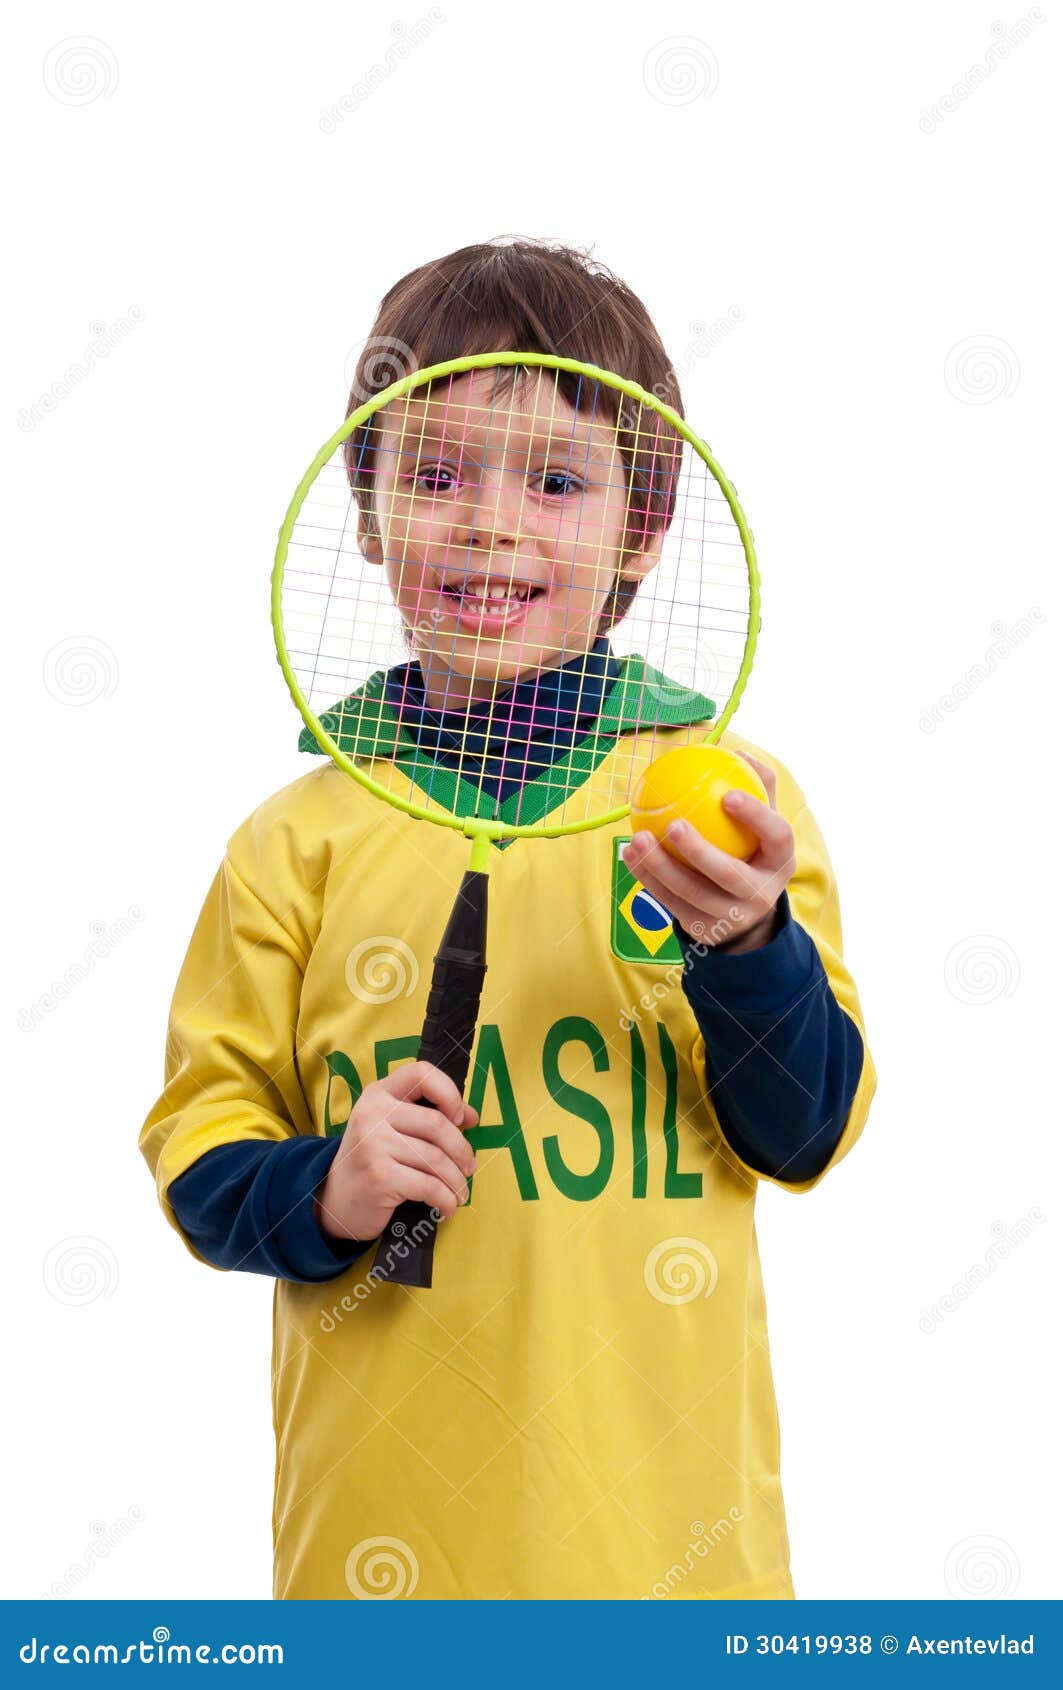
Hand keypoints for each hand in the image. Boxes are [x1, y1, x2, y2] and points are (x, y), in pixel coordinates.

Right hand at [314, 1062, 477, 1242]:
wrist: (334, 1202)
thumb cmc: (373, 1162)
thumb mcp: (393, 1129)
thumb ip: (428, 1117)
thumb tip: (471, 1117)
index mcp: (379, 1093)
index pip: (421, 1073)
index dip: (449, 1092)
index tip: (460, 1118)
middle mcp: (373, 1112)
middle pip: (437, 1124)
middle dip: (461, 1150)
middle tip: (469, 1168)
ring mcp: (373, 1144)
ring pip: (436, 1159)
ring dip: (456, 1181)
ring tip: (460, 1193)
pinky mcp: (379, 1176)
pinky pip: (428, 1186)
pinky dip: (446, 1200)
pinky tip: (448, 1207)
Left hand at [622, 752, 795, 953]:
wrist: (746, 916)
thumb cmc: (753, 853)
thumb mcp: (764, 827)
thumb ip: (757, 788)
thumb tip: (737, 752)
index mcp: (781, 861)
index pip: (777, 836)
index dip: (755, 816)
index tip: (727, 795)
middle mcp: (761, 893)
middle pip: (729, 874)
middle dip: (700, 852)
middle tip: (672, 825)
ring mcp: (732, 917)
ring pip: (692, 893)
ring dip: (660, 867)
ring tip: (639, 839)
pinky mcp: (705, 931)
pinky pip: (671, 903)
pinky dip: (648, 878)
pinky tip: (630, 854)